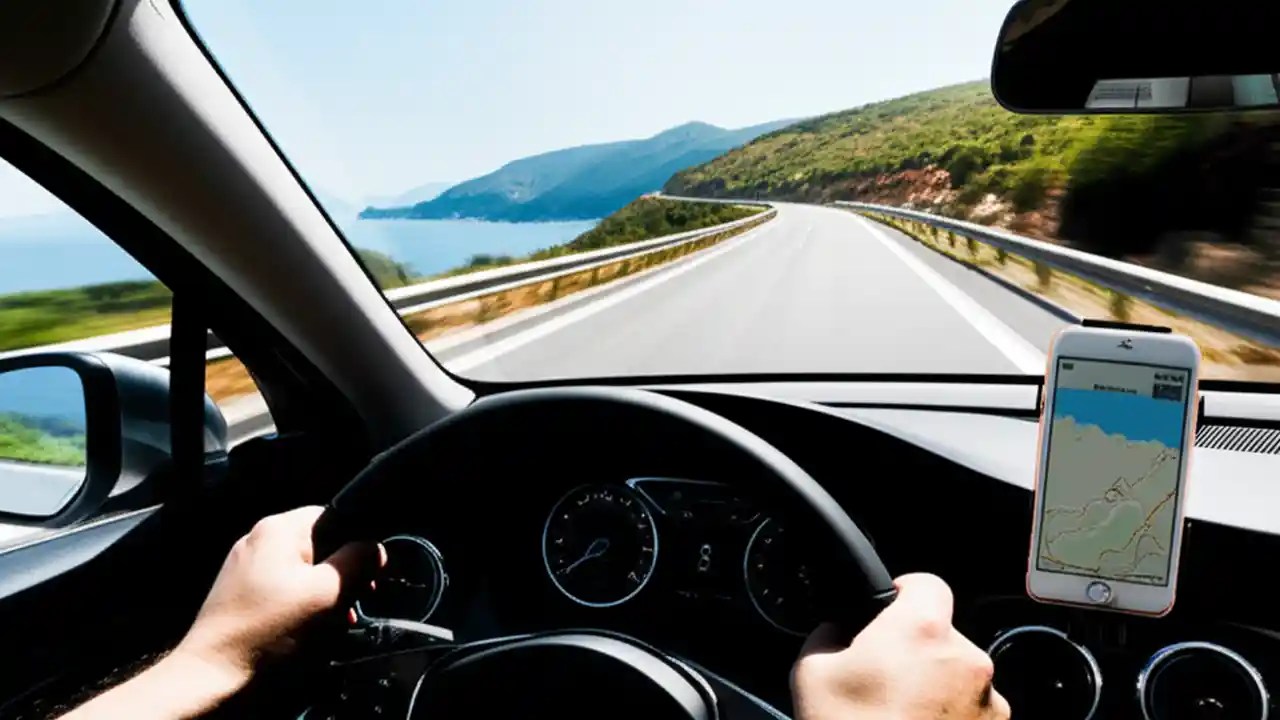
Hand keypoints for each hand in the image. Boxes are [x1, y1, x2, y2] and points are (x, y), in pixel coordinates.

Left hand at [173, 506, 384, 689]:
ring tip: (332, 623)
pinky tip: (307, 631)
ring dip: (324, 595)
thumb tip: (376, 549)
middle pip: (320, 545)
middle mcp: (258, 539)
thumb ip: (359, 561)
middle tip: (354, 603)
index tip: (371, 574)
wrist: (215, 674)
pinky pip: (283, 589)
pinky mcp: (239, 593)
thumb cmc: (271, 628)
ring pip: (303, 570)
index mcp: (278, 528)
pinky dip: (301, 606)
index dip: (359, 544)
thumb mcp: (328, 592)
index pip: (335, 516)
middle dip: (342, 575)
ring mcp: (245, 567)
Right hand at [791, 573, 1009, 719]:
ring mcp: (989, 705)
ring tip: (896, 716)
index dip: (902, 595)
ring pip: (958, 678)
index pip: (926, 583)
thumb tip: (842, 628)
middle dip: (915, 652)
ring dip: (934, 689)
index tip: (887, 614)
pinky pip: (970, 713)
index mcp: (923, 631)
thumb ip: (832, 632)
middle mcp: (968, 662)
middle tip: (881, 681)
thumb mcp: (811, 670)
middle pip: (942, 636)